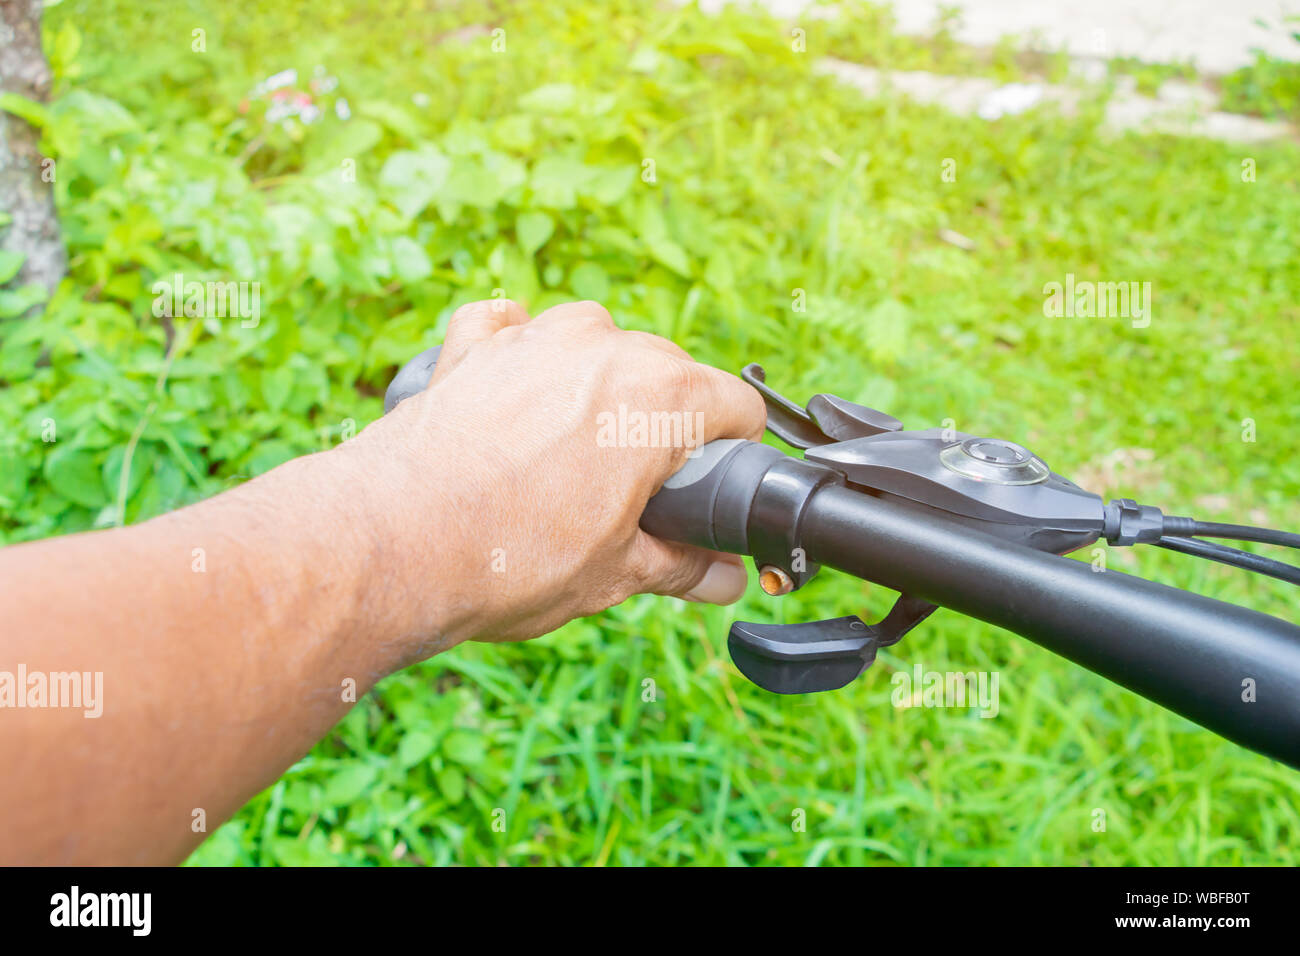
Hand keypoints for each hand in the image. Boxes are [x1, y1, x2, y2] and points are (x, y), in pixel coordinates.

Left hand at [345, 299, 767, 663]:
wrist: (391, 545)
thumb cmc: (508, 558)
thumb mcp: (614, 574)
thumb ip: (681, 565)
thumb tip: (723, 578)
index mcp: (660, 397)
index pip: (736, 405)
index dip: (734, 450)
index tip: (712, 484)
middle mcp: (604, 346)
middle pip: (667, 370)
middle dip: (663, 423)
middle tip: (634, 490)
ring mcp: (533, 337)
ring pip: (594, 341)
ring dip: (595, 383)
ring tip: (568, 453)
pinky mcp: (471, 346)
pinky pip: (509, 326)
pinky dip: (518, 351)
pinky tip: (511, 392)